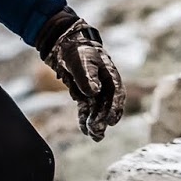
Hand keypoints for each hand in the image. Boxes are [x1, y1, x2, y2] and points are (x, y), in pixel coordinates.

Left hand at [34, 7, 125, 140]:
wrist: (63, 44)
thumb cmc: (76, 50)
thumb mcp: (82, 61)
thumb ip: (88, 77)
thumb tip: (94, 92)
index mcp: (110, 74)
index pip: (117, 93)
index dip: (115, 108)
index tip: (111, 121)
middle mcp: (104, 84)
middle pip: (107, 105)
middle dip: (103, 119)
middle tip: (98, 131)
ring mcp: (94, 89)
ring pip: (97, 109)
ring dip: (96, 122)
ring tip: (94, 136)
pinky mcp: (83, 93)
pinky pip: (86, 108)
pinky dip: (85, 118)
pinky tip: (84, 130)